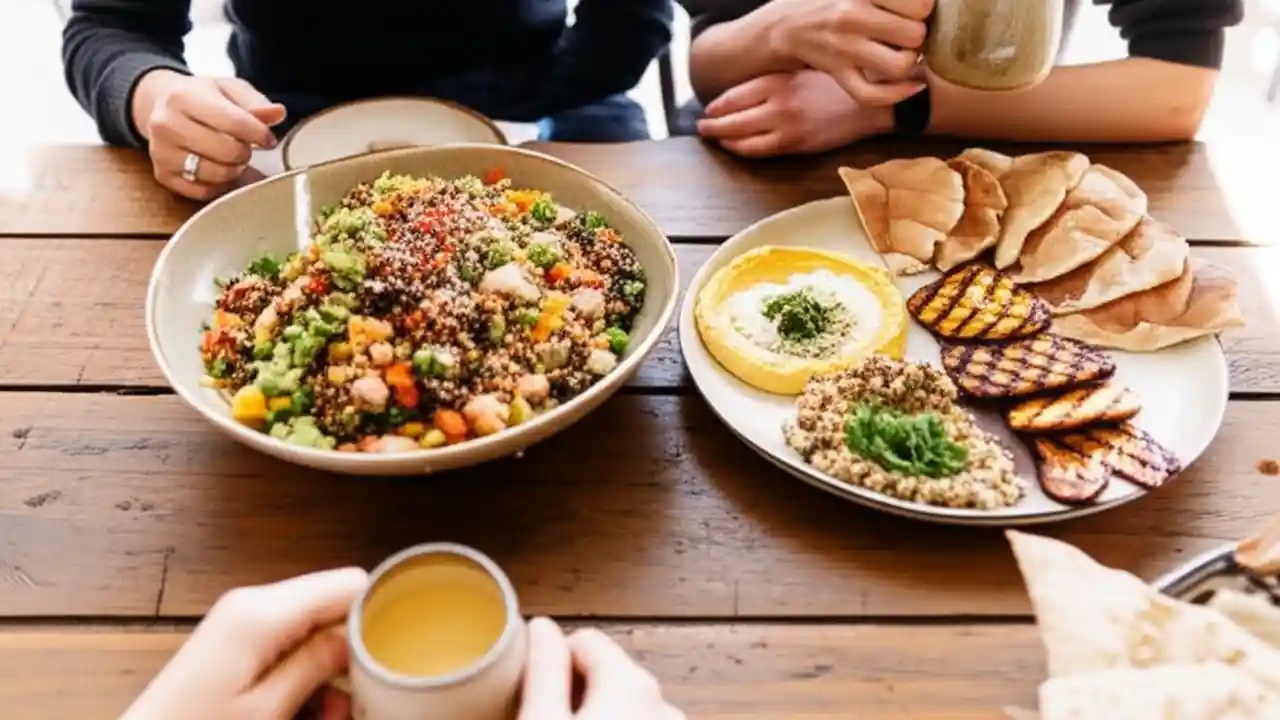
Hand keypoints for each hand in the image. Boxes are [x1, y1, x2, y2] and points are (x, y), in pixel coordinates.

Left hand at [122, 568, 368, 719]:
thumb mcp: (267, 710)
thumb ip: (317, 665)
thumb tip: (359, 633)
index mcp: (262, 612)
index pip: (348, 583)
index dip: (373, 615)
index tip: (386, 656)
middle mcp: (253, 605)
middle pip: (332, 606)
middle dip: (350, 652)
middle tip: (356, 701)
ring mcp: (242, 622)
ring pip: (314, 630)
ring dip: (328, 672)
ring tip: (330, 718)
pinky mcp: (235, 642)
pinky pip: (288, 646)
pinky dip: (304, 676)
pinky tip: (307, 714)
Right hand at [131, 70, 286, 200]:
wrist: (159, 105)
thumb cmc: (201, 97)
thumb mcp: (228, 89)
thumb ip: (255, 102)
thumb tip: (278, 113)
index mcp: (183, 97)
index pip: (235, 122)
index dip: (259, 133)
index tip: (267, 137)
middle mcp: (166, 125)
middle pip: (227, 151)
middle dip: (245, 152)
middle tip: (245, 147)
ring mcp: (161, 152)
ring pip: (216, 175)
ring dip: (234, 169)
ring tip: (231, 156)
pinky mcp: (162, 175)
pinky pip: (203, 191)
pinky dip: (218, 184)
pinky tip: (217, 167)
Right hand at [519, 618, 684, 719]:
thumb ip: (544, 671)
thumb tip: (542, 627)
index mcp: (632, 684)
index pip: (586, 640)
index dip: (555, 659)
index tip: (536, 689)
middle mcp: (663, 703)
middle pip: (608, 674)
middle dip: (578, 693)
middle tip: (549, 718)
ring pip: (624, 706)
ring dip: (599, 716)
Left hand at [698, 71, 894, 157]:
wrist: (872, 102)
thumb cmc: (838, 85)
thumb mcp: (802, 73)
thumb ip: (774, 83)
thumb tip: (745, 96)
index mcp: (779, 81)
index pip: (735, 96)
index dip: (717, 106)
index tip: (708, 109)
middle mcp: (778, 103)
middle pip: (732, 118)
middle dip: (712, 125)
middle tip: (702, 127)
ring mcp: (786, 126)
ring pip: (742, 137)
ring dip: (724, 139)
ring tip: (714, 138)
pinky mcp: (797, 144)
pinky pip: (760, 150)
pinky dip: (742, 149)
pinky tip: (735, 147)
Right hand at [767, 0, 930, 105]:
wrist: (784, 25)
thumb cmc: (827, 0)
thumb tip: (925, 3)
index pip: (920, 3)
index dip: (924, 8)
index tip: (911, 10)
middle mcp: (850, 17)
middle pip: (915, 34)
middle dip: (918, 34)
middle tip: (907, 31)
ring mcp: (843, 49)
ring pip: (899, 65)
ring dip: (909, 61)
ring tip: (903, 52)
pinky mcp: (836, 73)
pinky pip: (873, 94)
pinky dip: (898, 94)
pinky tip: (913, 85)